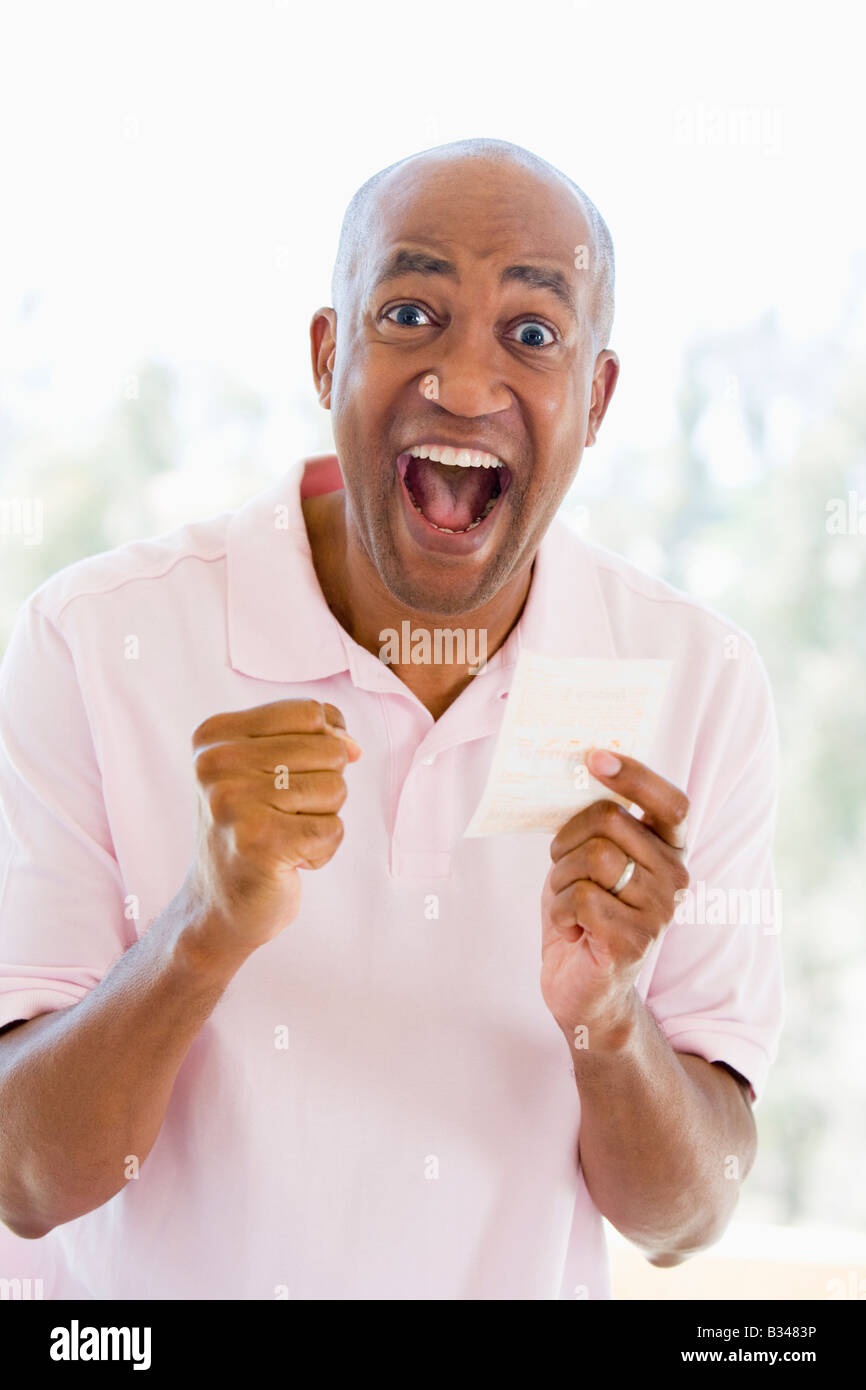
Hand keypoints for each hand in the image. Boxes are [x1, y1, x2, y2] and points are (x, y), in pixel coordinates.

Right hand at [180, 699, 360, 959]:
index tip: (288, 777)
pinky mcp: (259, 843)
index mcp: (214, 735)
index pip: (309, 712)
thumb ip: (313, 736)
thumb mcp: (268, 766)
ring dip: (321, 820)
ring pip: (335, 789)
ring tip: (283, 836)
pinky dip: (321, 851)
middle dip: (324, 786)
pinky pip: (333, 830)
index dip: (322, 744)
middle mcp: (215, 764)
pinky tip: (287, 861)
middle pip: (329, 749)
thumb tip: (352, 746)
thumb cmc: (253, 827)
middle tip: (282, 815)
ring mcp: (233, 803)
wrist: (220, 906)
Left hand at [540, 750, 688, 1048]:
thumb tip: (584, 771)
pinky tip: (570, 929)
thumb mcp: (590, 860)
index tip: (595, 757)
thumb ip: (600, 825)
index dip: (635, 775)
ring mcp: (659, 911)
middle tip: (562, 867)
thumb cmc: (584, 915)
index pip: (670, 803)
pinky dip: (559, 910)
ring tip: (569, 903)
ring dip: (561, 878)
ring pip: (592, 857)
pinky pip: (580, 897)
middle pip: (611, 819)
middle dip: (568, 839)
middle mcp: (675, 878)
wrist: (582, 989)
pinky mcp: (634, 940)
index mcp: (670, 852)